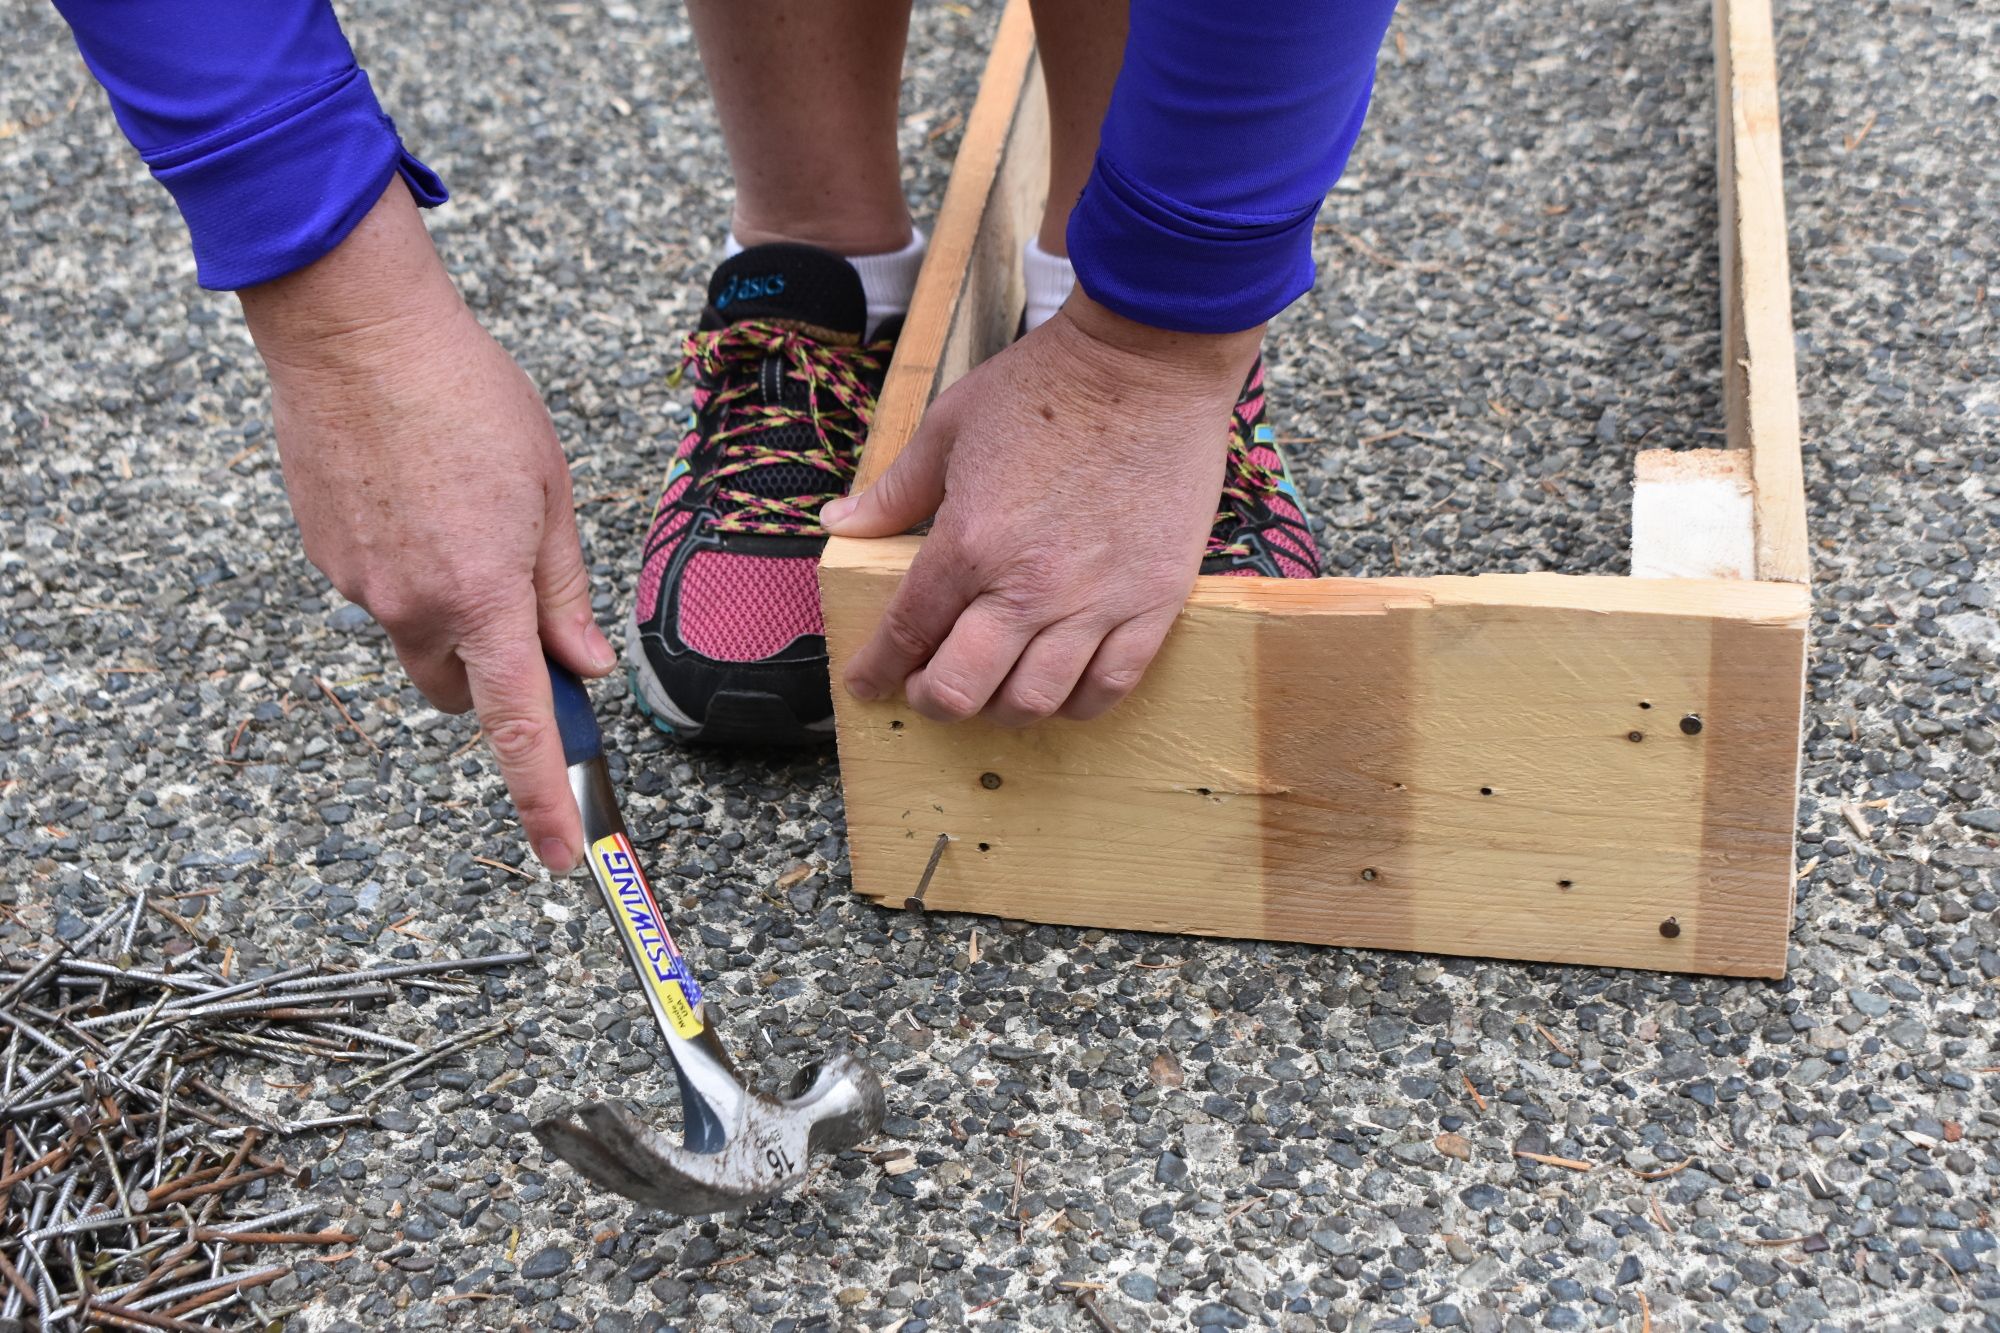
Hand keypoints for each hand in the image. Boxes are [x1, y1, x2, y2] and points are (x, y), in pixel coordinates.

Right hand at [240, 181, 611, 872]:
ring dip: (453, 615)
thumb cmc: (468, 397)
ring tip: (466, 516)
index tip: (564, 855)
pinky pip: (383, 590)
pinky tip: (421, 496)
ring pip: (420, 640)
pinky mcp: (326, 554)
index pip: (518, 726)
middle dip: (496, 674)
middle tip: (523, 603)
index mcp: (483, 595)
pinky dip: (411, 569)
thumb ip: (564, 591)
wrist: (355, 332)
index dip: (544, 797)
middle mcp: (414, 606)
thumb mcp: (549, 492)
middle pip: (462, 691)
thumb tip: (580, 663)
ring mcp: (360, 584)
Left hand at [822, 292, 1262, 723]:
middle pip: (963, 689)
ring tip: (994, 690)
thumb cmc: (1048, 386)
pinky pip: (1111, 684)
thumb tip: (840, 524)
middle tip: (927, 689)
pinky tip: (1062, 690)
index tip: (867, 681)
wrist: (1149, 362)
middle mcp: (1028, 586)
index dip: (877, 669)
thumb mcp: (950, 427)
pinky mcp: (1153, 601)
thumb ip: (895, 491)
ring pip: (1036, 701)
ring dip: (1002, 709)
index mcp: (968, 541)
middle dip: (931, 700)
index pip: (907, 633)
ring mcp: (1096, 601)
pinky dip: (1079, 703)